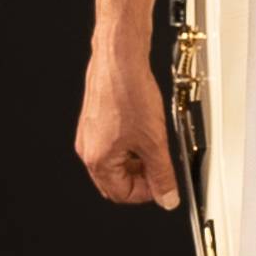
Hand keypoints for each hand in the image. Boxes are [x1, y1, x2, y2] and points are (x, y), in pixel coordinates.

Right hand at [76, 39, 176, 208]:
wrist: (119, 58)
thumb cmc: (128, 92)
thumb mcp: (154, 141)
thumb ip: (162, 174)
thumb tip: (167, 197)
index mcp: (97, 160)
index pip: (122, 195)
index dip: (147, 193)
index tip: (164, 184)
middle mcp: (88, 148)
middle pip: (115, 181)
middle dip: (140, 178)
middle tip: (161, 166)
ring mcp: (89, 134)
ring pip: (114, 163)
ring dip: (136, 162)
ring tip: (154, 145)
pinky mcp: (94, 120)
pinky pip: (111, 144)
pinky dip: (129, 145)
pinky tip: (144, 130)